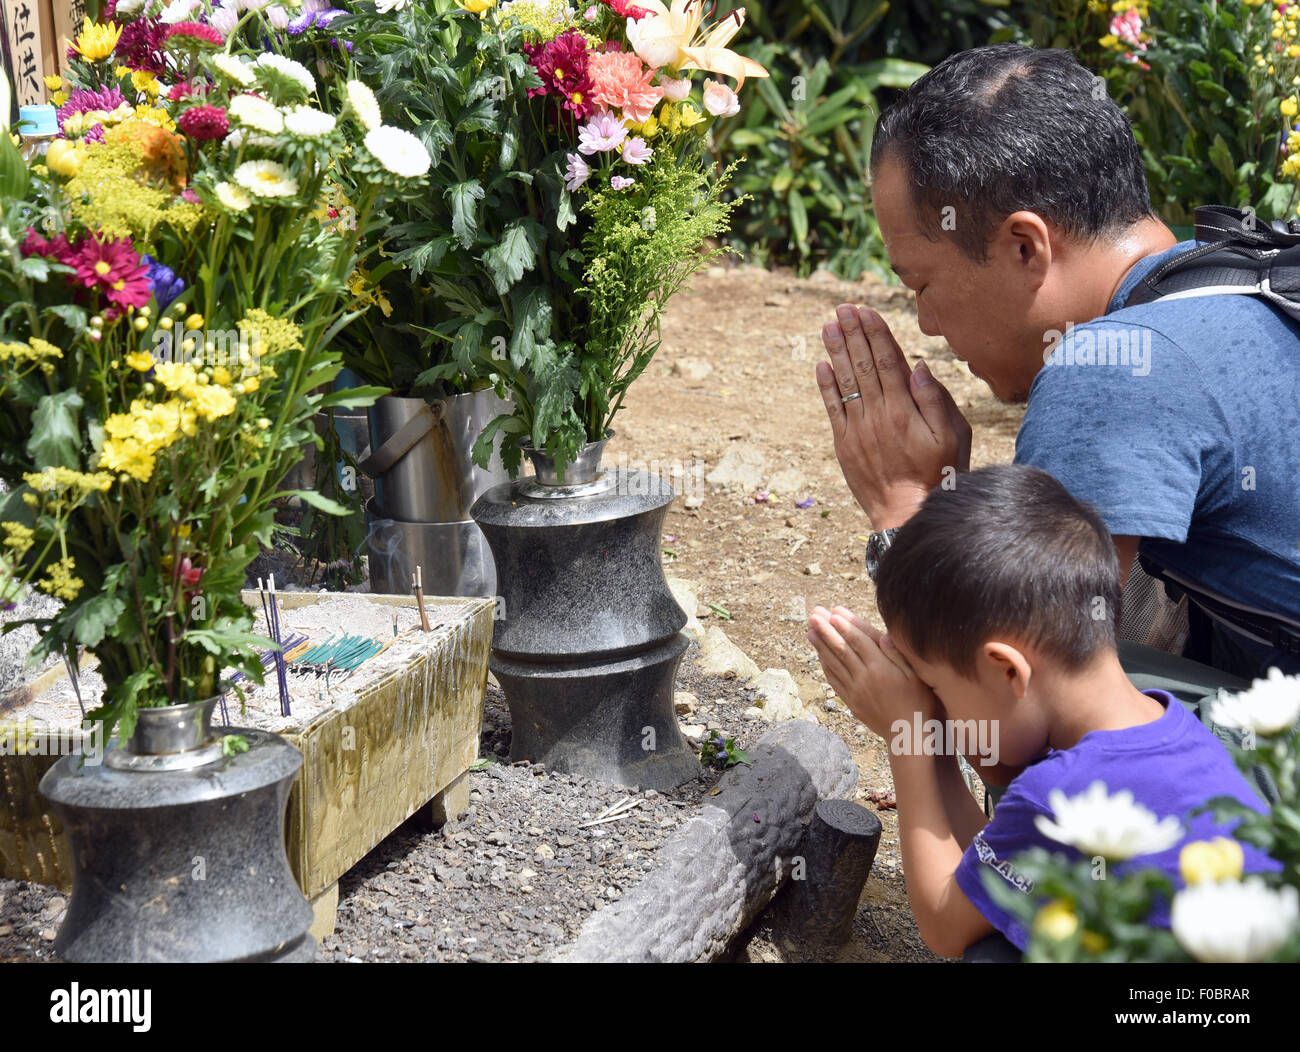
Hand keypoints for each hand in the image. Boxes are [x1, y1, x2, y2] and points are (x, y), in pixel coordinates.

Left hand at [806, 604, 937, 738]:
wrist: (909, 736)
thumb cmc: (920, 703)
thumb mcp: (917, 676)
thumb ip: (898, 655)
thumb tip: (884, 635)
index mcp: (881, 669)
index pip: (859, 641)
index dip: (846, 626)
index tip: (833, 612)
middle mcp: (865, 678)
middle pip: (842, 649)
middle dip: (826, 630)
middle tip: (813, 614)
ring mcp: (856, 691)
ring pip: (834, 664)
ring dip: (821, 646)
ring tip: (810, 630)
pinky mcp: (852, 703)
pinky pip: (835, 682)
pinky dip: (826, 667)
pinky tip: (820, 657)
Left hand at [817, 304, 972, 529]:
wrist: (907, 514)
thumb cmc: (940, 474)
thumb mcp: (953, 436)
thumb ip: (935, 399)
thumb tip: (918, 365)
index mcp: (905, 408)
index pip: (888, 360)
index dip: (875, 333)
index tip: (865, 310)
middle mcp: (878, 413)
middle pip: (863, 364)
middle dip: (852, 333)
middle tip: (842, 307)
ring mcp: (858, 429)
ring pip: (845, 382)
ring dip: (836, 351)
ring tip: (828, 325)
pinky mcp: (845, 444)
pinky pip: (832, 409)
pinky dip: (826, 386)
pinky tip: (821, 365)